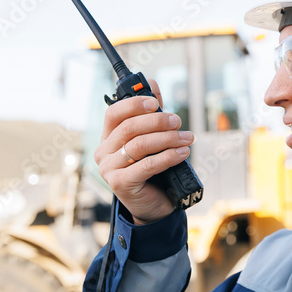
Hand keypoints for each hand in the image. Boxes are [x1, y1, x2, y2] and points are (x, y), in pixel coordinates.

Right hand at [94, 79, 194, 223]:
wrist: (152, 206)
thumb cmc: (152, 172)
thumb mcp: (151, 140)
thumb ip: (150, 115)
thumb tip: (152, 84)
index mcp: (108, 138)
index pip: (114, 113)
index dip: (134, 104)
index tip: (156, 103)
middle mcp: (103, 152)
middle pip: (129, 128)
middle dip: (158, 122)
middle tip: (178, 122)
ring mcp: (108, 169)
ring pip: (139, 146)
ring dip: (167, 139)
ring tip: (187, 138)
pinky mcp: (119, 184)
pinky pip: (146, 165)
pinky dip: (168, 157)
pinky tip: (182, 153)